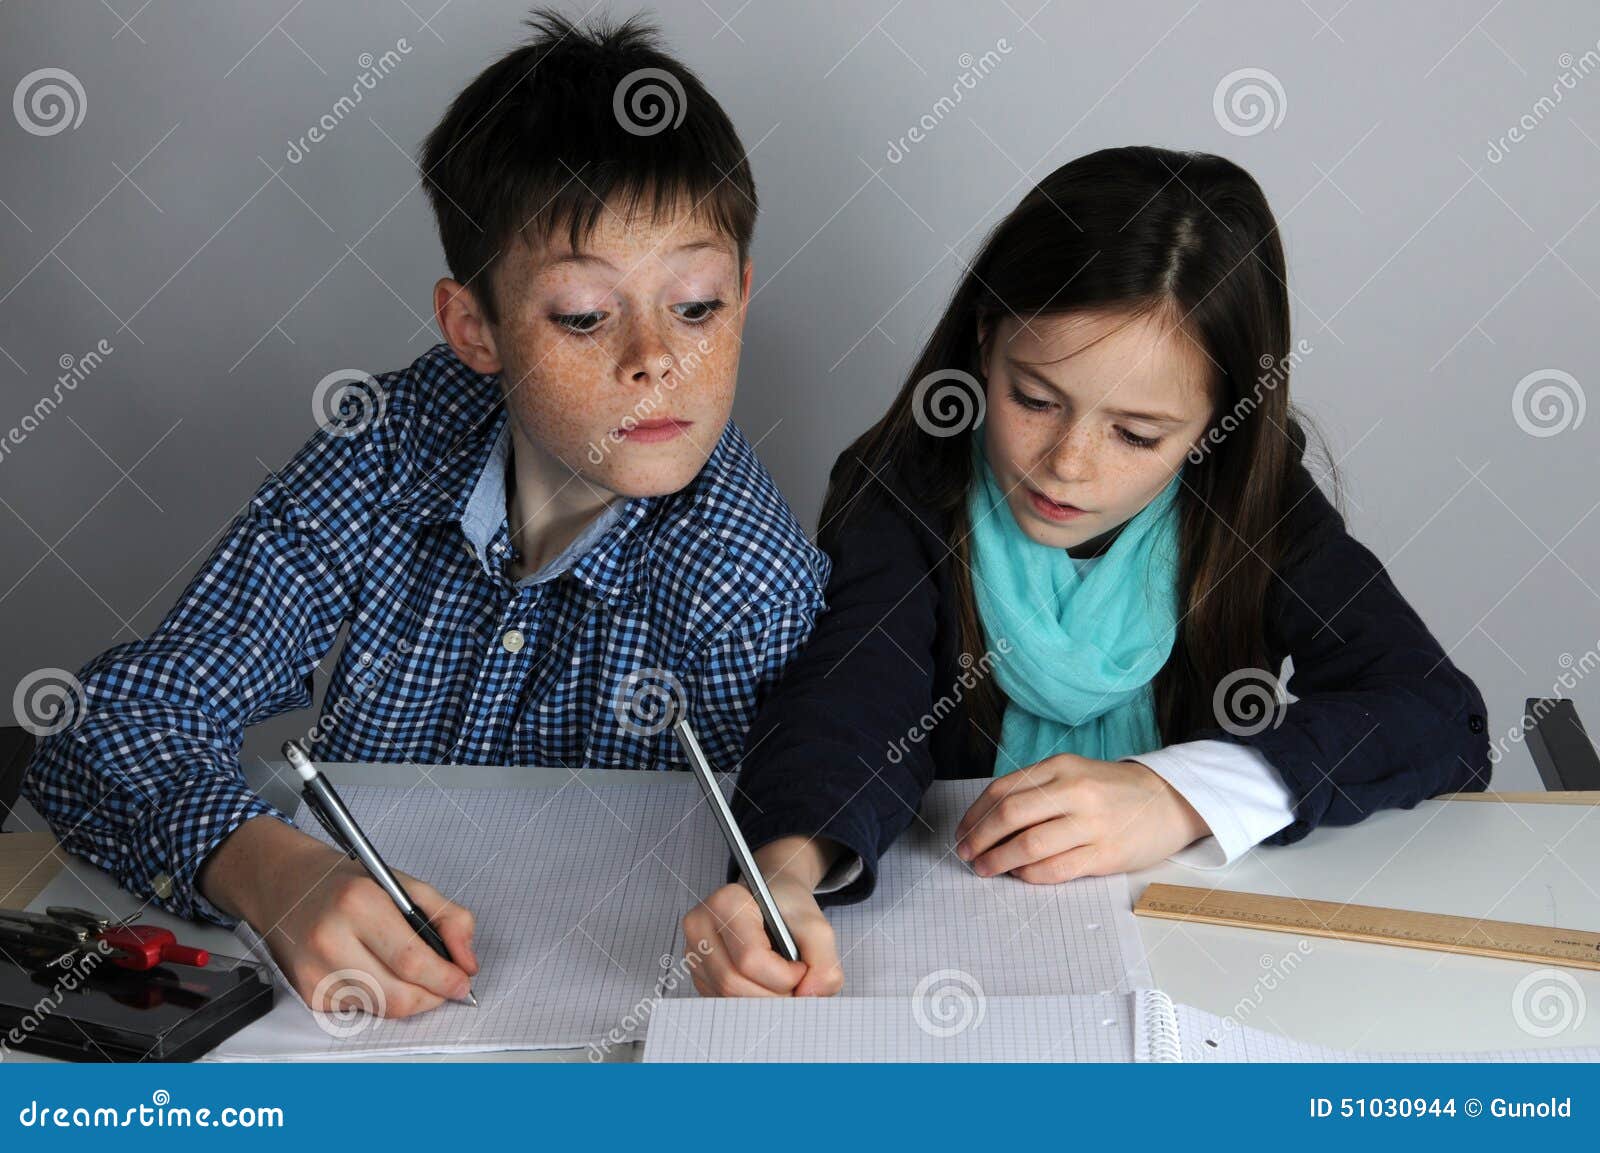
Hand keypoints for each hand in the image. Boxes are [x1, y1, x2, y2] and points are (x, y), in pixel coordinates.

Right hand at [200, 816, 478, 1017]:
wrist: (286, 886)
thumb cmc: (348, 883)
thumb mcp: (404, 884)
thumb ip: (448, 918)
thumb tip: (467, 962)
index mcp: (359, 903)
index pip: (411, 960)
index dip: (445, 978)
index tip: (463, 981)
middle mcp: (330, 940)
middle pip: (398, 996)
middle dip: (433, 996)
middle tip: (447, 985)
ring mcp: (315, 972)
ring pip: (382, 1009)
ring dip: (409, 999)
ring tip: (413, 975)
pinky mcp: (309, 994)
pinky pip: (361, 1009)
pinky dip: (381, 998)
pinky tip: (377, 973)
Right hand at [680, 836, 844, 996]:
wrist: (773, 900)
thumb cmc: (789, 910)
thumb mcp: (818, 928)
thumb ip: (825, 964)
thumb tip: (808, 997)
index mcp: (726, 903)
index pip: (750, 959)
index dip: (785, 976)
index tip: (801, 966)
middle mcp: (700, 927)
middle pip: (734, 984)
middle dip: (774, 995)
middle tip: (796, 983)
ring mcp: (694, 953)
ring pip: (728, 998)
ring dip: (764, 1001)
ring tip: (782, 983)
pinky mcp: (698, 975)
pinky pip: (724, 1003)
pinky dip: (751, 1002)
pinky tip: (765, 985)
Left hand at [954, 753, 1209, 882]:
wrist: (1169, 801)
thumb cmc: (1113, 790)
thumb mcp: (1074, 773)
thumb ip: (1037, 790)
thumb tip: (989, 821)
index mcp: (1061, 767)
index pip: (1003, 790)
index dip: (975, 815)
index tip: (962, 832)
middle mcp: (1074, 791)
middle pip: (1010, 816)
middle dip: (980, 839)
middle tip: (966, 854)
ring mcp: (1091, 823)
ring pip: (1029, 845)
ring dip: (998, 860)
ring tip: (986, 868)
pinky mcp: (1105, 854)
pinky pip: (1056, 868)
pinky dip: (1030, 875)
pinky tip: (1020, 875)